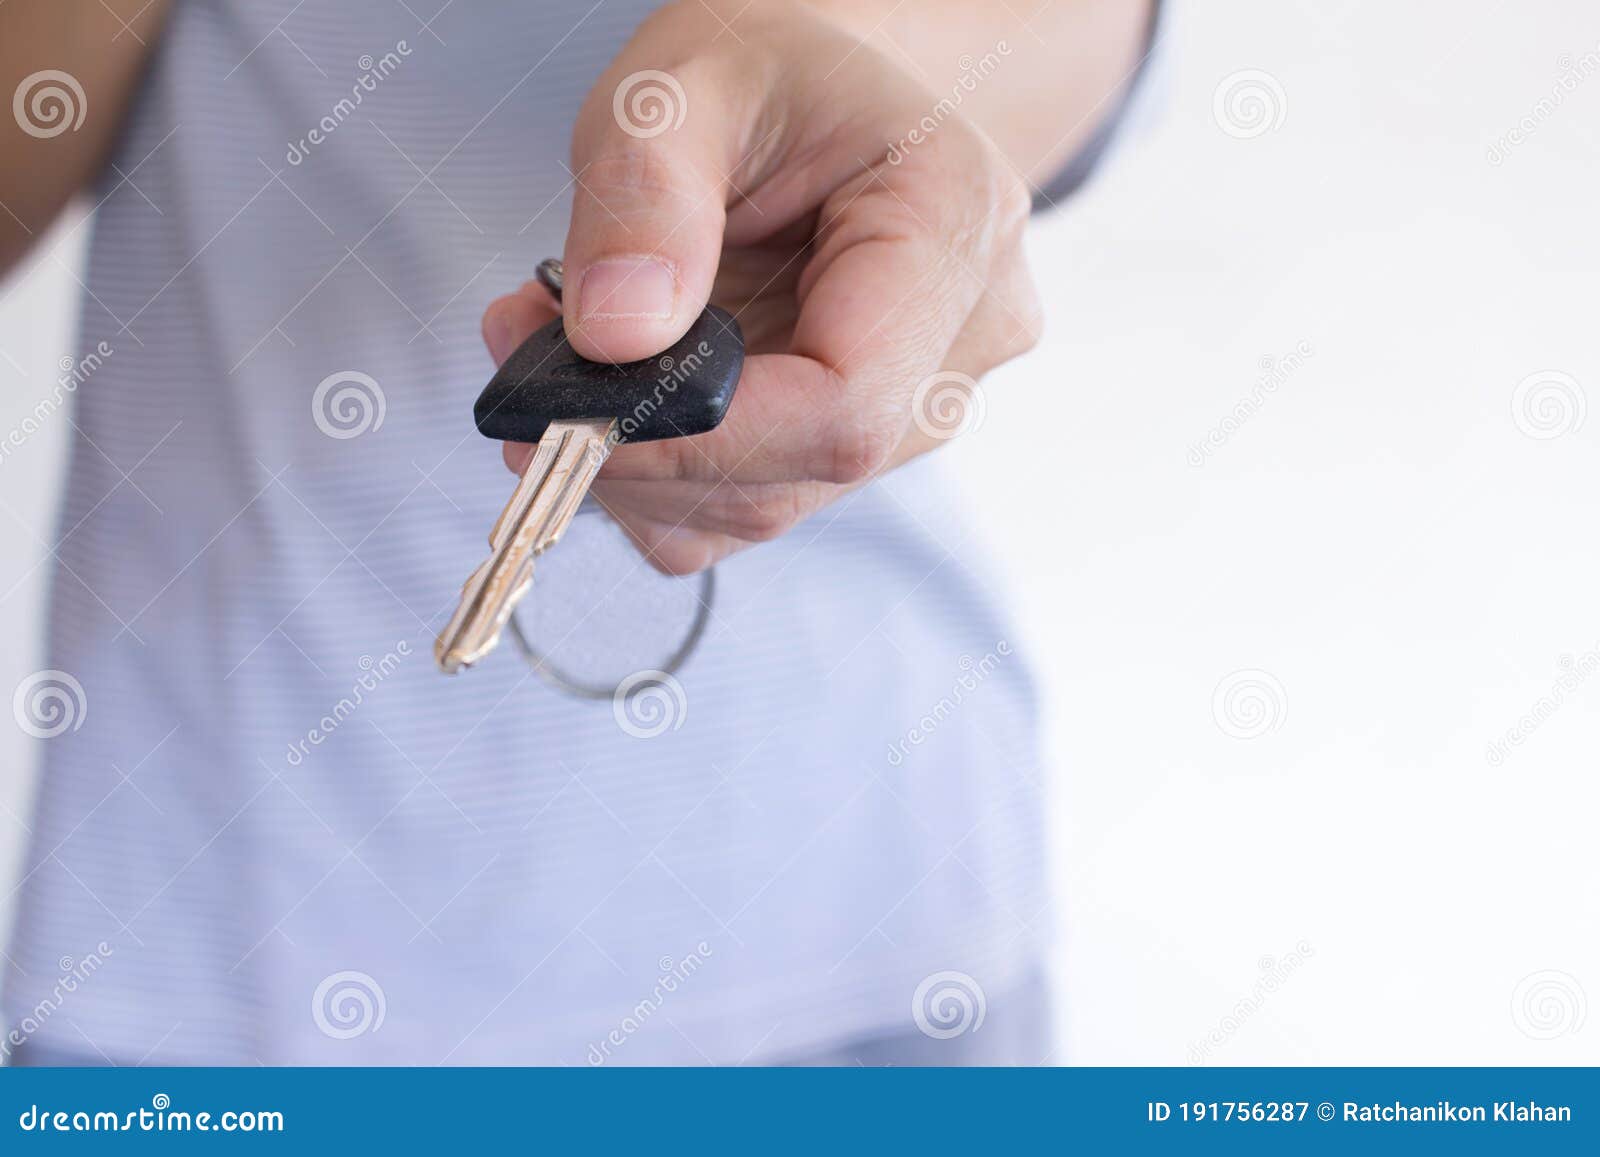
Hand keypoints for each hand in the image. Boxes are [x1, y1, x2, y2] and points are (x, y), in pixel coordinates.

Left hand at [481, 0, 1040, 573]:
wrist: (818, 97)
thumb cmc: (767, 69)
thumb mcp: (680, 84)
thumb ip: (644, 198)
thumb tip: (612, 341)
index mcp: (951, 223)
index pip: (848, 404)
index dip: (703, 438)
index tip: (574, 409)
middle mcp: (961, 337)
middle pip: (801, 469)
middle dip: (643, 445)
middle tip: (523, 356)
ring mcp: (923, 401)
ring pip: (765, 503)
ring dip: (637, 459)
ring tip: (556, 345)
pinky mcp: (866, 442)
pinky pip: (749, 504)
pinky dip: (661, 470)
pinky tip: (620, 385)